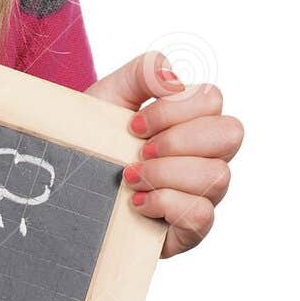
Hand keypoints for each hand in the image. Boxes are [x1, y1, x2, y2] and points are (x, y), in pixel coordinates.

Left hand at [85, 52, 242, 258]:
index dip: (172, 109)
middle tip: (140, 150)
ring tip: (130, 177)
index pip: (212, 99)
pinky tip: (137, 203)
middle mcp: (205, 155)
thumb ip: (142, 72)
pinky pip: (202, 213)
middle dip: (177, 140)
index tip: (132, 124)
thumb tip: (174, 78)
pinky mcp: (191, 228)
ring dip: (165, 173)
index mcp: (191, 119)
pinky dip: (165, 204)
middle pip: (230, 133)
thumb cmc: (94, 138)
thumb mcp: (109, 96)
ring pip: (217, 175)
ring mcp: (202, 192)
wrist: (69, 186)